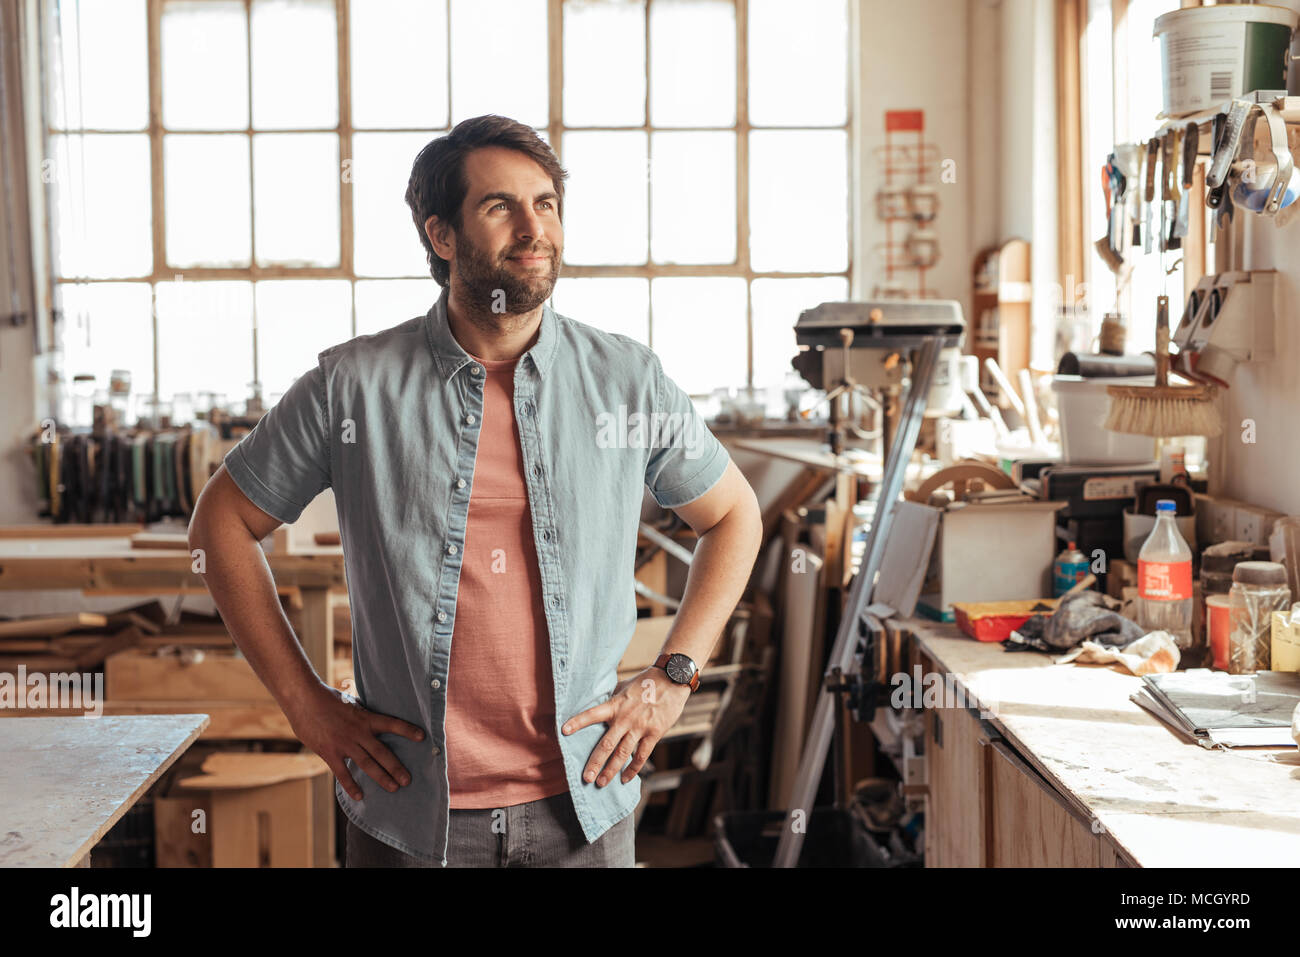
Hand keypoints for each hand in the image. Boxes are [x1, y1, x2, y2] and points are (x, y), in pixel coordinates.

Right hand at [286, 683, 425, 800]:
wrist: (304, 699)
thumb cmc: (327, 698)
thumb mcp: (350, 702)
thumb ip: (361, 714)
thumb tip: (370, 716)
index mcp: (365, 718)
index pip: (392, 723)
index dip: (407, 730)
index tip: (423, 737)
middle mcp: (358, 732)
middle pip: (382, 752)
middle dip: (397, 767)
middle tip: (408, 780)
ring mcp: (344, 743)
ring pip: (367, 764)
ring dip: (381, 777)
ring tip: (394, 788)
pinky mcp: (330, 752)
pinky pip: (342, 773)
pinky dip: (351, 786)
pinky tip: (359, 796)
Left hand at [561, 667, 691, 787]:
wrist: (672, 679)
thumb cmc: (646, 682)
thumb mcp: (624, 686)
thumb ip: (612, 699)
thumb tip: (599, 706)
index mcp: (615, 705)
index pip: (592, 714)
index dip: (578, 722)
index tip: (564, 731)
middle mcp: (625, 718)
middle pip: (606, 744)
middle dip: (595, 763)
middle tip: (585, 778)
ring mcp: (640, 727)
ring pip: (622, 754)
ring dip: (611, 770)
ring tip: (601, 783)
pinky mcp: (654, 733)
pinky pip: (642, 756)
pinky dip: (633, 769)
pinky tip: (625, 779)